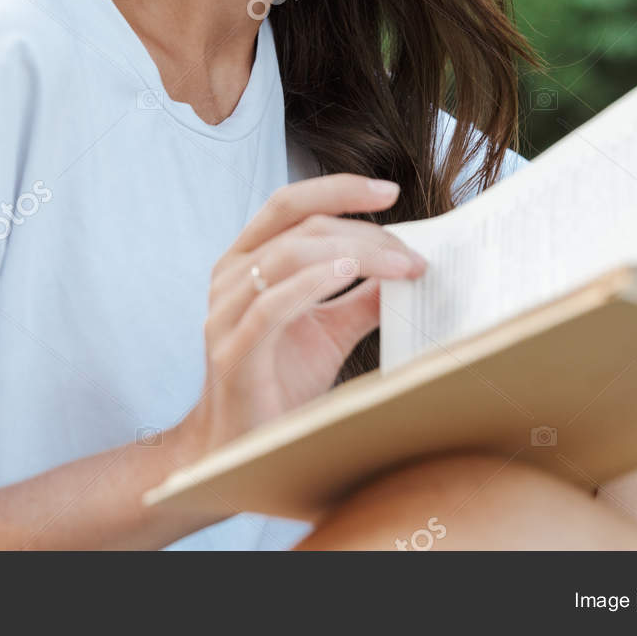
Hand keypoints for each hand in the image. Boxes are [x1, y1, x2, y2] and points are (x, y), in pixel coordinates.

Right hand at [173, 174, 426, 460]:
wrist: (241, 445)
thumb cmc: (283, 380)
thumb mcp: (332, 330)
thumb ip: (363, 297)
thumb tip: (410, 268)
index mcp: (247, 260)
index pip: (290, 204)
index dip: (339, 189)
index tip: (389, 193)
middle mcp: (230, 276)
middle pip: (299, 227)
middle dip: (362, 232)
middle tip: (411, 254)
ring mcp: (225, 313)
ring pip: (285, 257)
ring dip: (351, 254)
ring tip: (397, 266)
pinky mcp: (232, 352)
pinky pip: (269, 306)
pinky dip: (311, 284)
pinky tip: (348, 276)